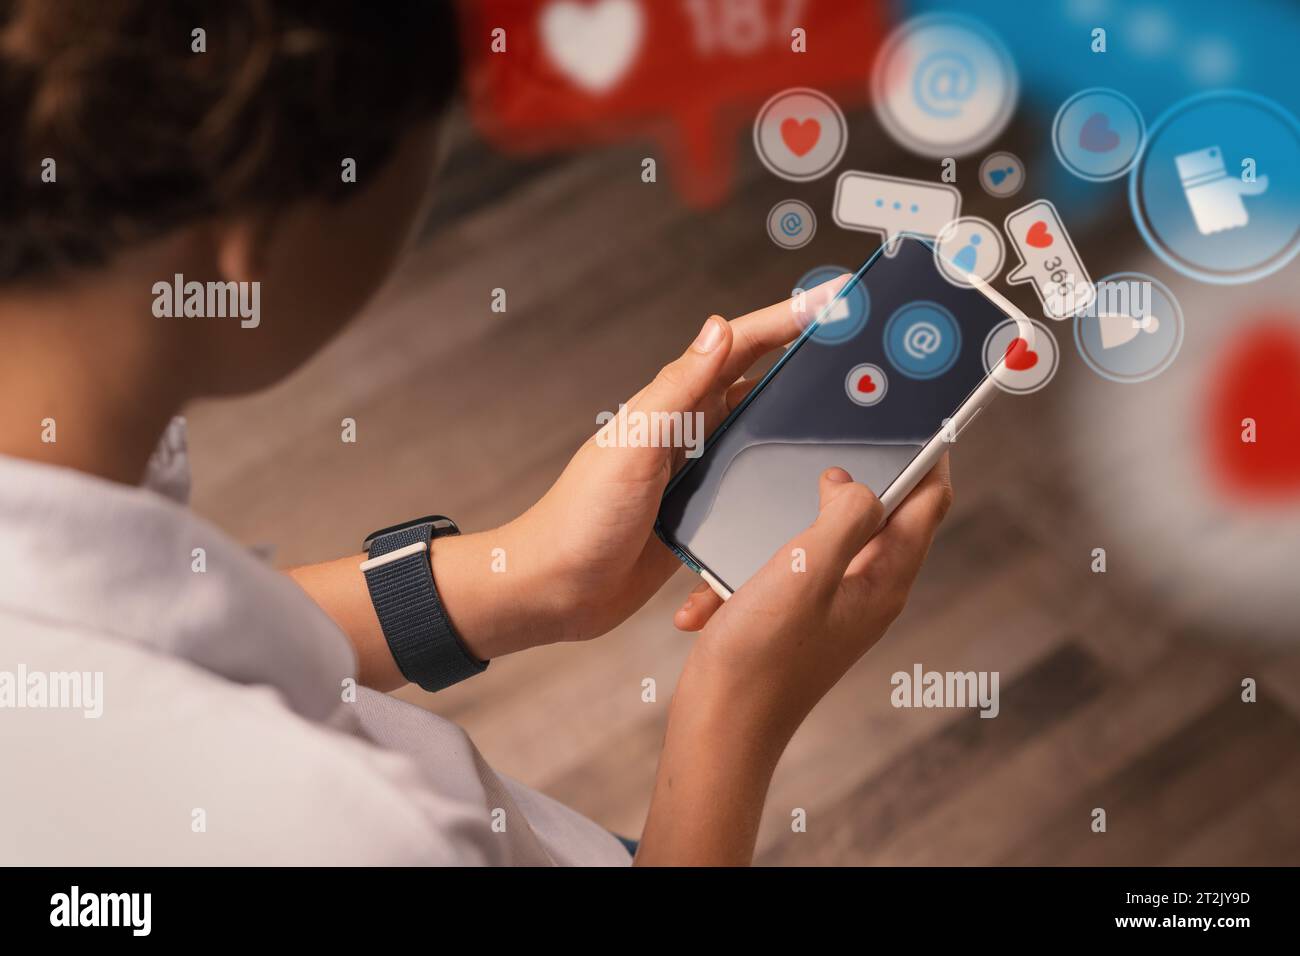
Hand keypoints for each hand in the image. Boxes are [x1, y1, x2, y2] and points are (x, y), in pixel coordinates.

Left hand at [483, 280, 846, 649]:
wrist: (558, 591)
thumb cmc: (581, 518)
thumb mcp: (635, 445)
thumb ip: (677, 390)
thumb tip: (717, 330)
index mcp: (672, 405)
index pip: (741, 346)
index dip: (788, 319)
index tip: (834, 299)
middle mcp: (689, 431)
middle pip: (758, 379)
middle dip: (804, 355)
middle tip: (855, 340)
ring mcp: (696, 471)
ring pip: (759, 429)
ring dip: (795, 411)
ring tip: (846, 400)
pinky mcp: (702, 512)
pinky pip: (749, 483)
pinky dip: (777, 471)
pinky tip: (807, 476)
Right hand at [635, 459, 951, 864]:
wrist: (716, 731)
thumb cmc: (760, 657)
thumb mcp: (806, 570)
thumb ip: (845, 517)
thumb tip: (856, 483)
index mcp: (883, 579)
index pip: (930, 502)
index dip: (931, 454)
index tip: (919, 413)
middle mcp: (867, 593)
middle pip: (879, 515)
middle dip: (853, 476)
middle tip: (827, 437)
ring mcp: (831, 608)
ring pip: (819, 540)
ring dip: (780, 526)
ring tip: (750, 516)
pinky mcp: (794, 620)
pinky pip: (776, 575)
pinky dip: (744, 574)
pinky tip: (709, 596)